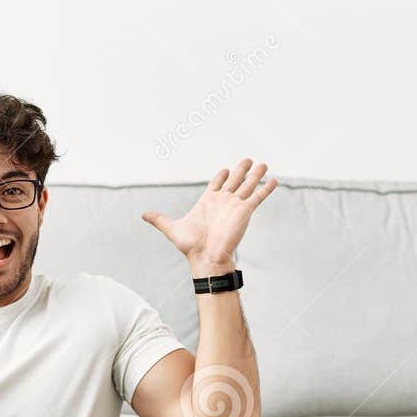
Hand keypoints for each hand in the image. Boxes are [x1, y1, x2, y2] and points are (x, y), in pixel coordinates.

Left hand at [141, 157, 277, 273]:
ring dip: (255, 174)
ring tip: (263, 164)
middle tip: (248, 160)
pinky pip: (257, 197)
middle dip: (240, 169)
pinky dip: (266, 189)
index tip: (224, 170)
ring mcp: (235, 205)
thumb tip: (142, 215)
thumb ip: (159, 220)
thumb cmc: (191, 246)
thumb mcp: (171, 228)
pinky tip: (274, 180)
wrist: (206, 257)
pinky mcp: (245, 211)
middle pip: (234, 180)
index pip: (216, 183)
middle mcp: (223, 201)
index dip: (221, 176)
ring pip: (248, 185)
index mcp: (208, 201)